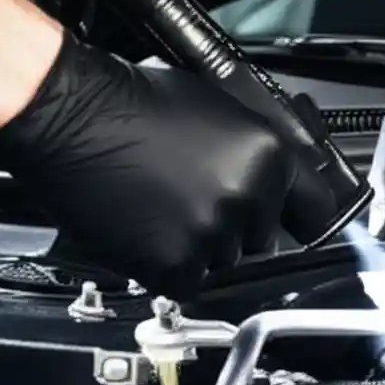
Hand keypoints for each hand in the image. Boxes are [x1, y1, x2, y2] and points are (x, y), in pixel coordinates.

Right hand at [0, 33, 290, 297]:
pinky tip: (146, 231)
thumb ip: (252, 153)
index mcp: (269, 156)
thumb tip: (271, 178)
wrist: (69, 117)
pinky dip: (166, 267)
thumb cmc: (129, 103)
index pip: (316, 210)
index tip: (289, 228)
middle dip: (233, 229)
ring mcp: (212, 234)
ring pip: (222, 262)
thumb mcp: (216, 110)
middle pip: (260, 240)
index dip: (293, 219)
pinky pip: (185, 282)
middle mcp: (248, 197)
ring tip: (160, 210)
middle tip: (191, 203)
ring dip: (197, 248)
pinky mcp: (174, 264)